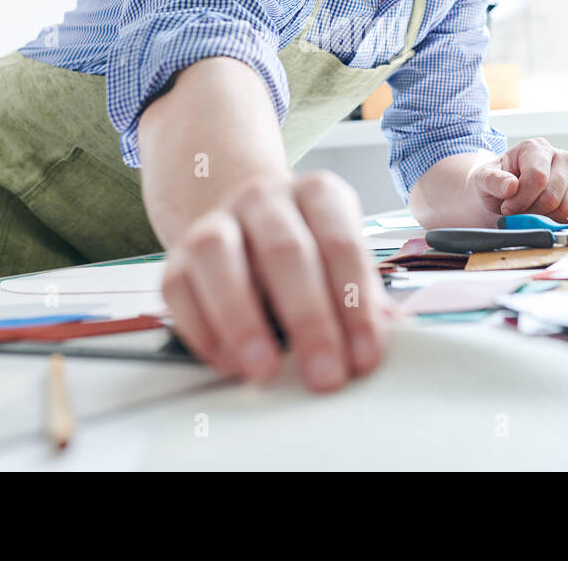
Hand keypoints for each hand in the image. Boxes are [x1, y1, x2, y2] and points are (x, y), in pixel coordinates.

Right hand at [159, 169, 391, 391]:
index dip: (355, 304)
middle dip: (308, 319)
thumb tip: (389, 327)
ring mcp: (216, 222)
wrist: (244, 220)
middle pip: (285, 252)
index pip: (341, 245)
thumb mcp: (342, 256)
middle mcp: (265, 198)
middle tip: (324, 373)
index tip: (364, 356)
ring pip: (219, 258)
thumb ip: (362, 291)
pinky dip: (203, 331)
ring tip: (265, 370)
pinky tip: (230, 362)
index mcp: (318, 193)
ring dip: (243, 320)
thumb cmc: (306, 247)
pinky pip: (179, 289)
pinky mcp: (178, 256)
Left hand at [468, 137, 567, 222]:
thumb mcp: (483, 180)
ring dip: (545, 218)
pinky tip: (545, 217)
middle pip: (552, 196)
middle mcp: (560, 157)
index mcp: (536, 148)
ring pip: (567, 207)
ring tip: (531, 213)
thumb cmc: (497, 185)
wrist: (507, 195)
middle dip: (531, 212)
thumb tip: (511, 186)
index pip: (537, 177)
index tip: (507, 208)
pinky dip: (560, 221)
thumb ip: (492, 181)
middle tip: (517, 213)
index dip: (521, 199)